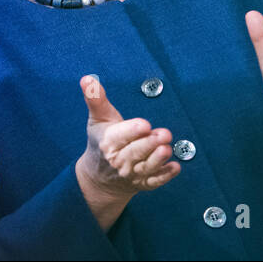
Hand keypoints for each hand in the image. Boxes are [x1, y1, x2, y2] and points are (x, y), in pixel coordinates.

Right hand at [74, 76, 178, 228]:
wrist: (99, 178)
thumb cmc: (101, 142)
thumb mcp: (97, 119)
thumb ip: (95, 98)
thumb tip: (87, 78)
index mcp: (108, 143)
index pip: (121, 136)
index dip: (132, 130)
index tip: (144, 124)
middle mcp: (119, 161)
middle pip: (136, 152)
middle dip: (150, 143)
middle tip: (164, 134)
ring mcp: (131, 174)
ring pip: (146, 167)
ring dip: (158, 160)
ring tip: (167, 149)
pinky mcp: (142, 183)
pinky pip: (155, 181)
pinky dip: (165, 176)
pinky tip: (175, 167)